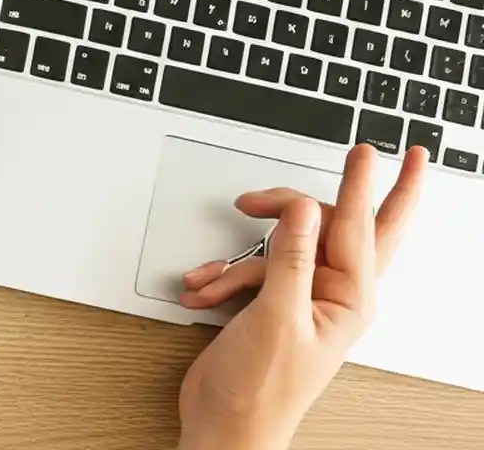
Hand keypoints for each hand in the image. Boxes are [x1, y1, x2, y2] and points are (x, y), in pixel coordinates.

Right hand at [176, 144, 427, 449]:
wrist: (225, 426)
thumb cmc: (261, 390)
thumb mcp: (277, 317)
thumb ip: (292, 258)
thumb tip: (304, 209)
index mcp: (348, 298)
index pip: (358, 226)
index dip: (362, 183)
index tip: (366, 151)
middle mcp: (331, 294)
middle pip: (344, 227)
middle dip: (341, 194)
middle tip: (368, 155)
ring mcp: (300, 297)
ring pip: (283, 245)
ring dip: (241, 257)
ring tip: (216, 273)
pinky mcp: (270, 303)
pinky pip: (252, 269)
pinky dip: (222, 276)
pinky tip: (204, 290)